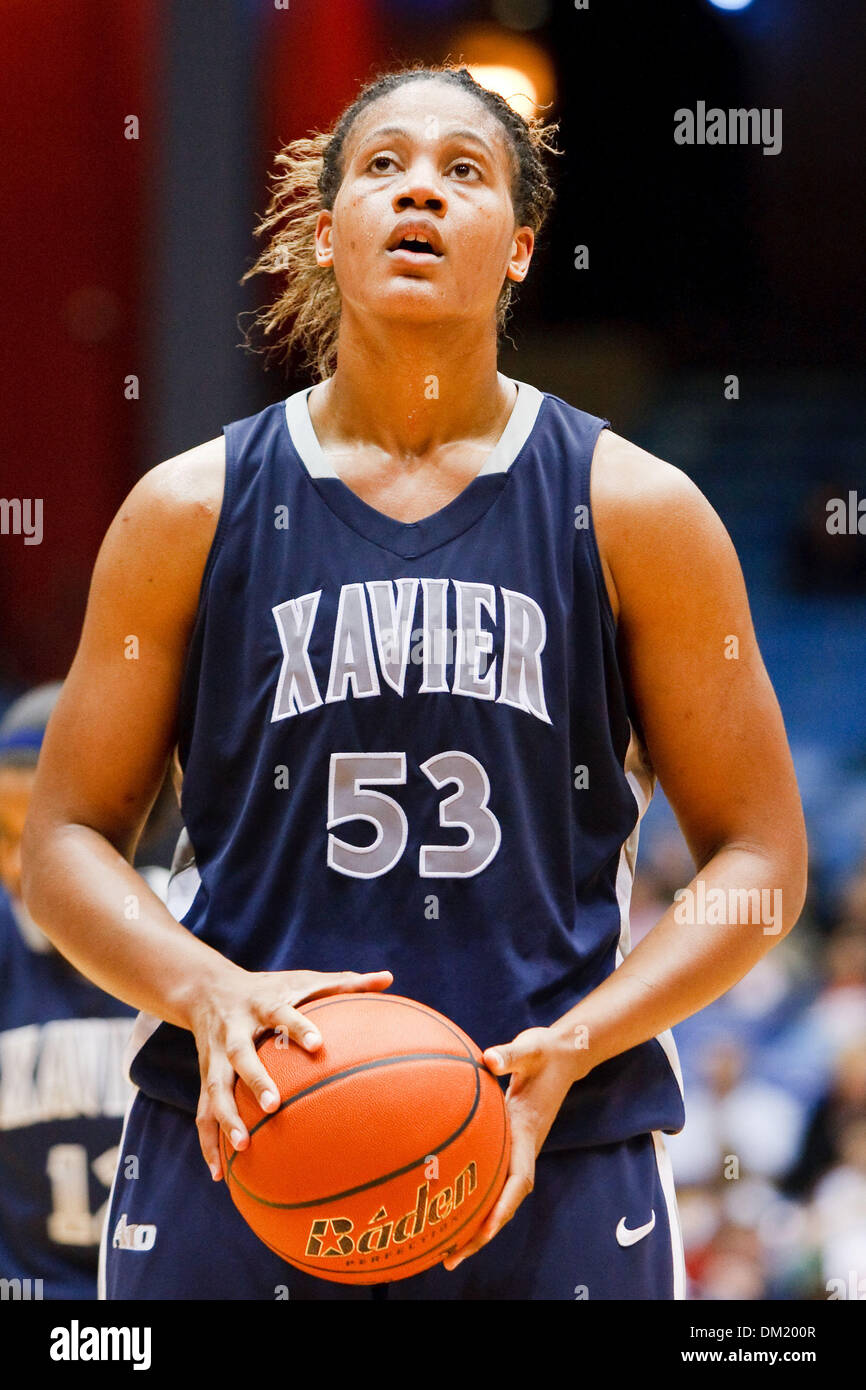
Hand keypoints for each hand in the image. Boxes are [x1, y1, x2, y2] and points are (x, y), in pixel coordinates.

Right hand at [189, 965, 392, 1180]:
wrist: (208, 990)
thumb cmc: (270, 988)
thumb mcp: (302, 979)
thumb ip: (344, 982)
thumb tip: (389, 978)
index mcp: (262, 1004)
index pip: (280, 1013)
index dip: (297, 1027)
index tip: (317, 1044)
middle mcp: (234, 1030)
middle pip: (240, 1055)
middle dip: (255, 1079)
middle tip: (274, 1106)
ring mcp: (215, 1057)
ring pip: (215, 1088)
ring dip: (226, 1118)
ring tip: (242, 1147)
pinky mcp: (206, 1077)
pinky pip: (203, 1112)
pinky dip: (209, 1142)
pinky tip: (220, 1173)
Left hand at [442, 1026, 576, 1270]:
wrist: (563, 1053)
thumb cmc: (544, 1051)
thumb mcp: (530, 1048)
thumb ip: (510, 1054)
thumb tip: (490, 1059)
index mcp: (528, 1133)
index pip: (519, 1179)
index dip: (503, 1207)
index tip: (486, 1230)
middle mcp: (524, 1148)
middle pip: (506, 1202)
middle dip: (482, 1233)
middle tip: (450, 1259)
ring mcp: (517, 1149)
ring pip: (499, 1198)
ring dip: (477, 1226)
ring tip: (446, 1252)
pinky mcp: (510, 1143)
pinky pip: (493, 1182)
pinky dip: (476, 1202)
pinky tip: (453, 1211)